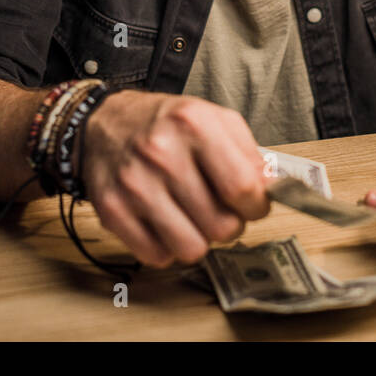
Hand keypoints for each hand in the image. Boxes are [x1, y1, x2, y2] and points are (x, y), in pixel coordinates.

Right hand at [80, 90, 270, 267]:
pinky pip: (157, 256)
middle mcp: (162, 154)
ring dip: (199, 239)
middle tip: (220, 210)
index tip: (253, 205)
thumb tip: (270, 191)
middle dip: (229, 224)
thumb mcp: (214, 119)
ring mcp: (134, 184)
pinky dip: (167, 246)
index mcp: (194, 124)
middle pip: (221, 224)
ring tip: (192, 216)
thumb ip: (249, 154)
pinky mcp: (112, 211)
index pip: (244, 188)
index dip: (257, 205)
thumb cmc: (165, 125)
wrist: (104, 123)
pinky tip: (165, 221)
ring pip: (191, 248)